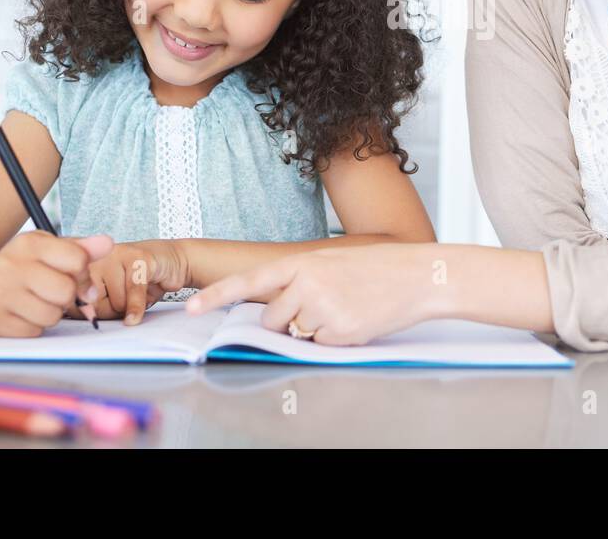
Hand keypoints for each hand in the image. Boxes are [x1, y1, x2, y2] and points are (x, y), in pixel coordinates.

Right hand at [0, 231, 111, 336]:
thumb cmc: (24, 266)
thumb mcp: (50, 249)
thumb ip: (82, 248)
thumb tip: (107, 244)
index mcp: (28, 243)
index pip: (77, 260)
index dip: (82, 272)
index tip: (74, 275)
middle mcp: (9, 266)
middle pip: (66, 291)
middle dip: (67, 295)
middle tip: (53, 291)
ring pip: (52, 315)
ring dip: (52, 313)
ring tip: (37, 301)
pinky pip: (34, 332)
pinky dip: (34, 326)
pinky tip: (22, 313)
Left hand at [69, 239, 190, 324]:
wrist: (172, 261)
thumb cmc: (139, 282)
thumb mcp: (111, 296)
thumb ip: (94, 306)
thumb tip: (84, 317)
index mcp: (85, 265)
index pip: (74, 298)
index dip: (86, 313)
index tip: (95, 314)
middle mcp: (97, 257)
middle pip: (94, 303)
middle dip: (109, 312)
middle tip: (122, 302)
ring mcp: (117, 255)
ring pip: (116, 301)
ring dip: (128, 308)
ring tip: (136, 294)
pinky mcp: (138, 258)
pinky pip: (133, 292)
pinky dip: (136, 309)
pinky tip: (135, 316)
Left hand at [185, 244, 442, 344]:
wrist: (417, 275)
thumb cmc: (376, 269)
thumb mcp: (331, 263)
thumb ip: (300, 281)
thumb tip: (277, 311)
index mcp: (303, 262)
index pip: (250, 280)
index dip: (217, 296)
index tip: (190, 308)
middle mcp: (308, 283)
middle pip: (273, 318)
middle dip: (288, 321)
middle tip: (322, 306)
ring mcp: (323, 308)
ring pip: (298, 333)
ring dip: (316, 328)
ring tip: (346, 308)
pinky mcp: (340, 331)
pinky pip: (321, 345)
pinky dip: (335, 339)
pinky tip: (356, 319)